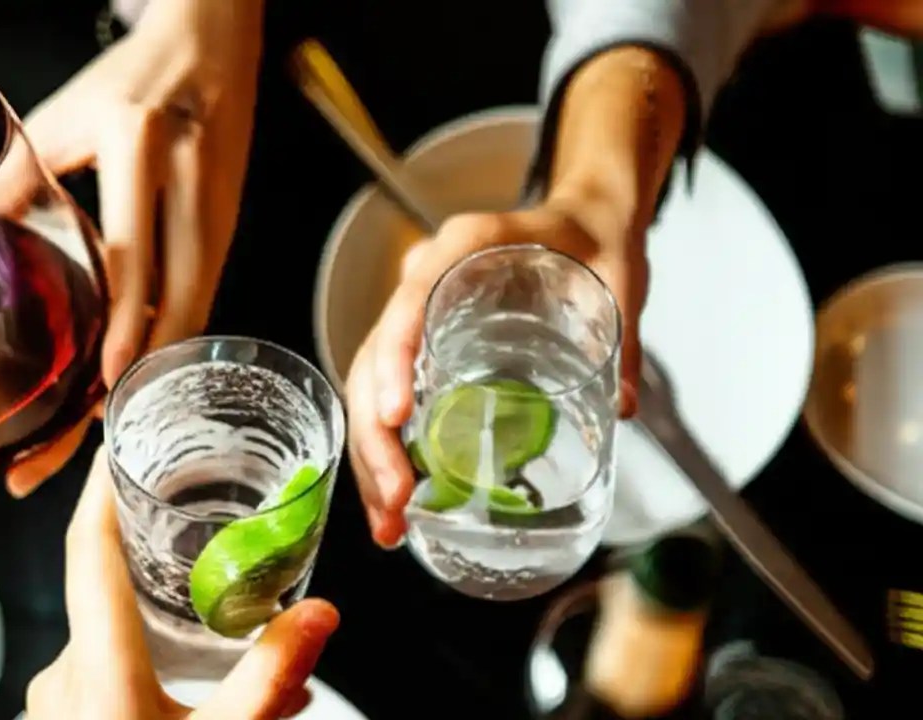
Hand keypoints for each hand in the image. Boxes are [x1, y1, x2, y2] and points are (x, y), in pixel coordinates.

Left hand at [24, 0, 262, 381]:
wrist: (208, 43)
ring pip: (203, 292)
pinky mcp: (235, 213)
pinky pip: (211, 279)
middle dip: (152, 355)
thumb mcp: (65, 117)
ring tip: (137, 392)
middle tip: (119, 405)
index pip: (133, 250)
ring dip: (172, 345)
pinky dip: (185, 316)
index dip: (123, 319)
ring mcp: (220, 197)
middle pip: (181, 287)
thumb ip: (18, 176)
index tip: (107, 372)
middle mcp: (187, 172)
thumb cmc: (132, 80)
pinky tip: (160, 344)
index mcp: (135, 141)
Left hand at [25, 447, 339, 719]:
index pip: (86, 548)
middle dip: (150, 554)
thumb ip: (269, 675)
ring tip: (211, 612)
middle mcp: (64, 676)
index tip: (110, 442)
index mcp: (97, 668)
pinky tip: (196, 682)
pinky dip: (150, 664)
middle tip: (185, 515)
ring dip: (156, 621)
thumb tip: (319, 613)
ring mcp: (56, 703)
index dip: (97, 489)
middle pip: (104, 587)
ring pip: (108, 635)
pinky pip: (102, 673)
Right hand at [345, 202, 646, 546]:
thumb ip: (621, 339)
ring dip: (372, 457)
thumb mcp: (616, 277)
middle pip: (375, 361)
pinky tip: (398, 499)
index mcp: (461, 249)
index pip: (409, 304)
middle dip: (375, 438)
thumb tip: (622, 407)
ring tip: (390, 522)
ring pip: (371, 387)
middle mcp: (425, 281)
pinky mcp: (425, 346)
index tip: (397, 416)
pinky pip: (390, 395)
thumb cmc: (591, 236)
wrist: (584, 218)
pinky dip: (387, 449)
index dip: (396, 361)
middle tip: (396, 502)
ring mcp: (418, 315)